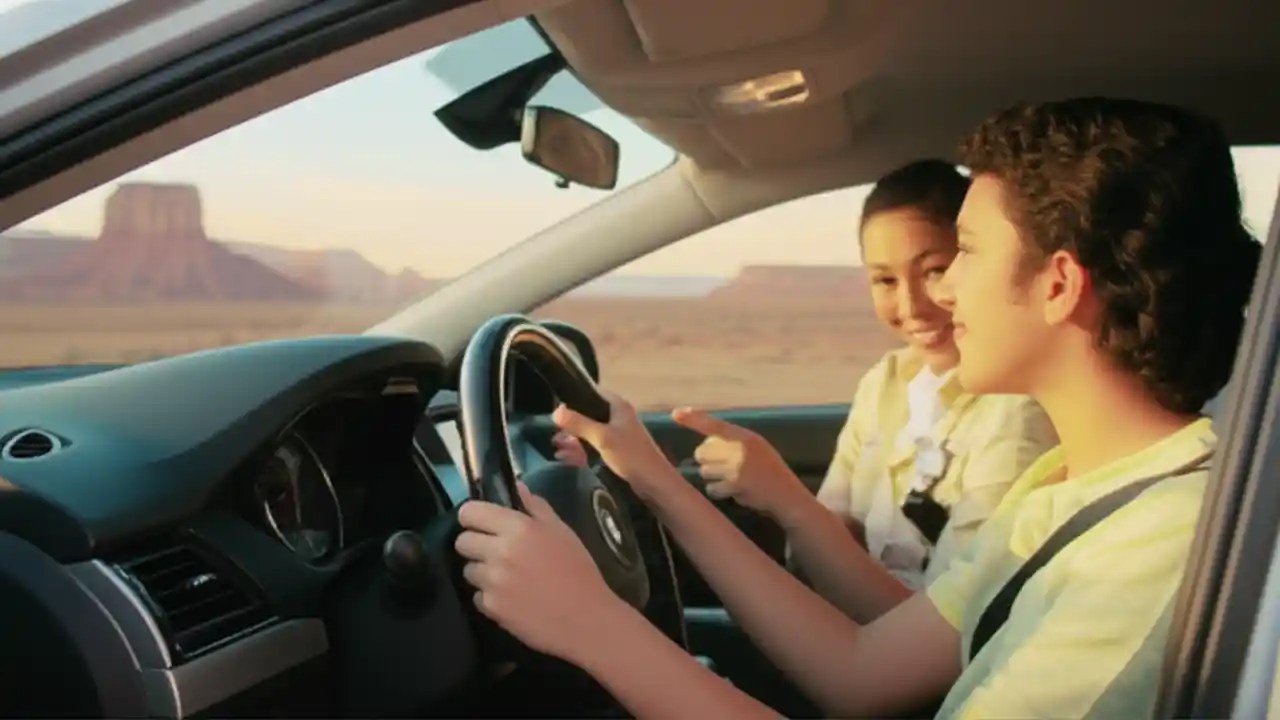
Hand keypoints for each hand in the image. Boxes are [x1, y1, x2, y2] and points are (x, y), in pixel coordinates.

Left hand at [455, 482, 624, 662]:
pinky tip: (511, 599)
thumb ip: (536, 507)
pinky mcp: (491, 608)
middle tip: (495, 552)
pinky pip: (477, 596)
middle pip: (462, 541)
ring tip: (506, 578)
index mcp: (519, 528)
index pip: (470, 512)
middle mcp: (500, 552)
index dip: (473, 517)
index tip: (482, 524)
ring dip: (482, 572)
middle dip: (475, 545)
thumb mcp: (563, 532)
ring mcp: (493, 582)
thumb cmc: (579, 571)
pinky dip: (490, 597)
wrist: (587, 620)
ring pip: (468, 570)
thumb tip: (517, 486)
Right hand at [553, 389, 677, 498]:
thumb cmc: (630, 455)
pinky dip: (580, 450)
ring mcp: (617, 435)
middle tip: (553, 431)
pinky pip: (593, 447)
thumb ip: (579, 423)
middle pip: (588, 414)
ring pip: (589, 432)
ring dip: (573, 438)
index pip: (593, 392)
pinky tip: (565, 457)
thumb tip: (555, 410)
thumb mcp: (602, 437)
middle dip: (570, 423)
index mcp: (618, 406)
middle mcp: (617, 417)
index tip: (556, 405)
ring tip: (555, 446)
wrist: (653, 482)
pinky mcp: (615, 452)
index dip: (575, 397)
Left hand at [673, 408, 809, 519]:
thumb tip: (706, 442)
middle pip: (702, 452)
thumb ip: (735, 441)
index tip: (676, 414)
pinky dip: (718, 490)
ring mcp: (736, 468)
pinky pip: (712, 487)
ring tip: (730, 479)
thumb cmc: (769, 469)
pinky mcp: (734, 486)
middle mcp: (739, 449)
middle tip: (721, 465)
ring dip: (713, 476)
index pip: (715, 425)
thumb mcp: (757, 446)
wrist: (785, 494)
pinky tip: (732, 490)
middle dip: (706, 460)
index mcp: (745, 436)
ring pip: (705, 471)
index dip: (694, 419)